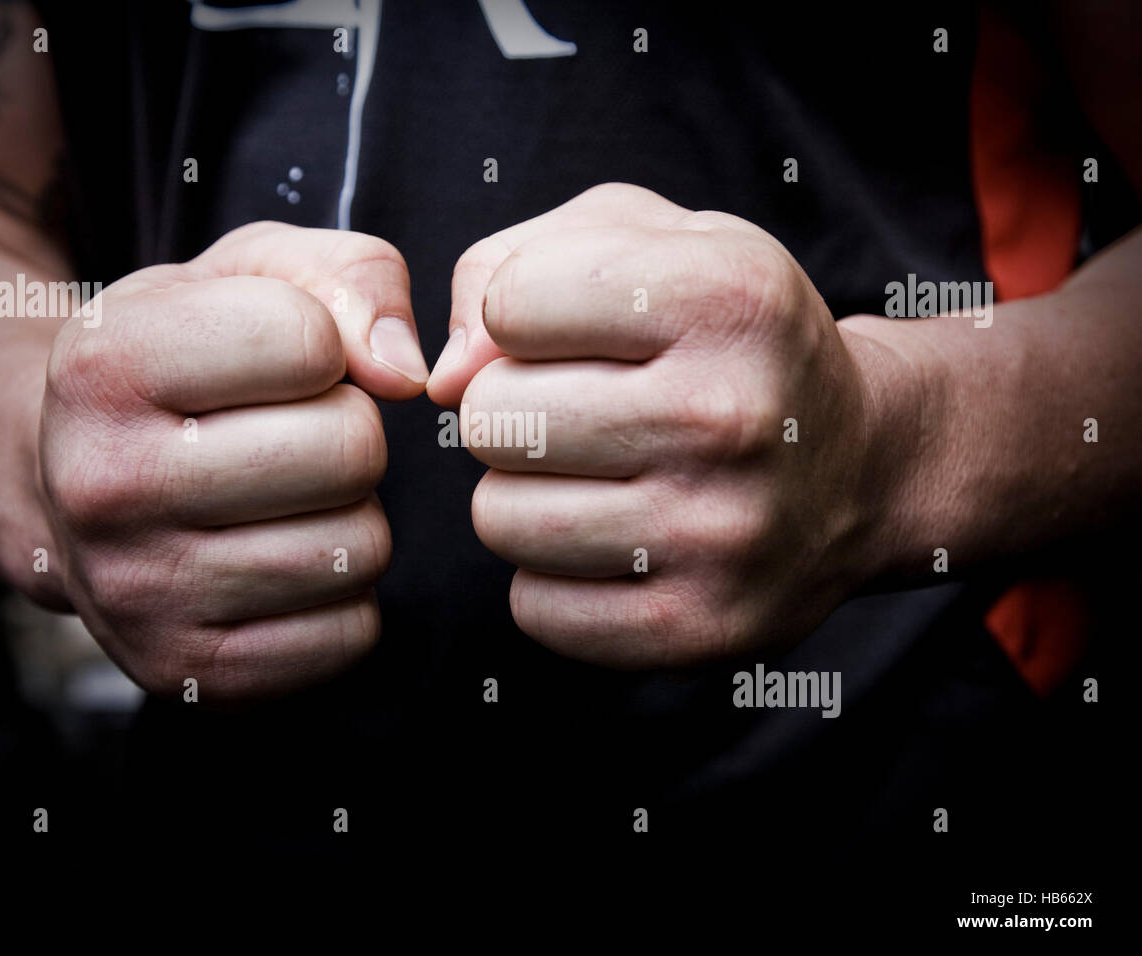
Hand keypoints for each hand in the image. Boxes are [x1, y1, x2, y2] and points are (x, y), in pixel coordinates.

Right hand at [39, 222, 428, 697]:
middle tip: (293, 437)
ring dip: (349, 515)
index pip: (308, 341)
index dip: (322, 344)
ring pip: (358, 549)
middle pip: (348, 452)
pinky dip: (340, 595)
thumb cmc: (181, 366)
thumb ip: (348, 278)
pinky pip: (351, 633)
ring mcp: (138, 593)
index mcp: (104, 365)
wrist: (68, 486)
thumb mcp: (246, 277)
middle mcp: (102, 486)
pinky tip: (280, 561)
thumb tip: (407, 374)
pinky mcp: (186, 674)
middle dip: (349, 433)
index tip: (276, 363)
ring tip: (283, 500)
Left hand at [428, 183, 903, 667]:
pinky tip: (617, 542)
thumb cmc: (723, 340)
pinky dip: (553, 576)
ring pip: (498, 519)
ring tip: (601, 477)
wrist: (860, 464)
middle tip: (583, 413)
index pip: (508, 305)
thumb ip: (509, 263)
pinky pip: (534, 608)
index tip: (576, 333)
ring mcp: (719, 535)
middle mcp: (730, 416)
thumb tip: (440, 379)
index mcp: (725, 297)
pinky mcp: (701, 630)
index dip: (519, 316)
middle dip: (513, 409)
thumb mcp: (645, 241)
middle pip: (489, 419)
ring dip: (526, 495)